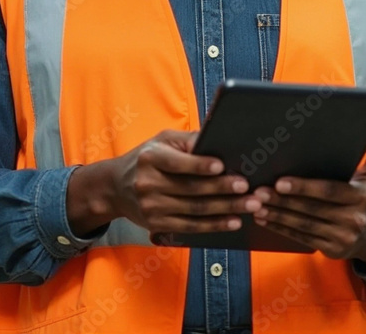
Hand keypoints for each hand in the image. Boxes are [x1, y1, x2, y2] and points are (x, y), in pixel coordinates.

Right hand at [106, 129, 263, 235]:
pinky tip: (232, 222)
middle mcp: (148, 183)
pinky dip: (213, 226)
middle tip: (248, 188)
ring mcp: (152, 207)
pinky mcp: (157, 225)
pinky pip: (190, 227)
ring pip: (194, 210)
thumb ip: (187, 140)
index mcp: (151, 157)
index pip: (177, 163)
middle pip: (191, 189)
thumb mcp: (161, 140)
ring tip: (249, 205)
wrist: (115, 187)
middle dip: (223, 189)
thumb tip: (216, 137)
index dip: (199, 165)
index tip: (221, 166)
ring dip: (225, 209)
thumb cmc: (147, 157)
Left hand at [249, 132, 365, 261]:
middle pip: (311, 210)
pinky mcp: (331, 251)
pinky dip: (282, 229)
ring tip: (256, 204)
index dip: (303, 187)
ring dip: (277, 216)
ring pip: (303, 226)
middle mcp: (352, 221)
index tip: (280, 181)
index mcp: (361, 198)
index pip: (328, 191)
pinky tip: (265, 219)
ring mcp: (342, 239)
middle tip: (258, 191)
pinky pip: (303, 238)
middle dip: (282, 201)